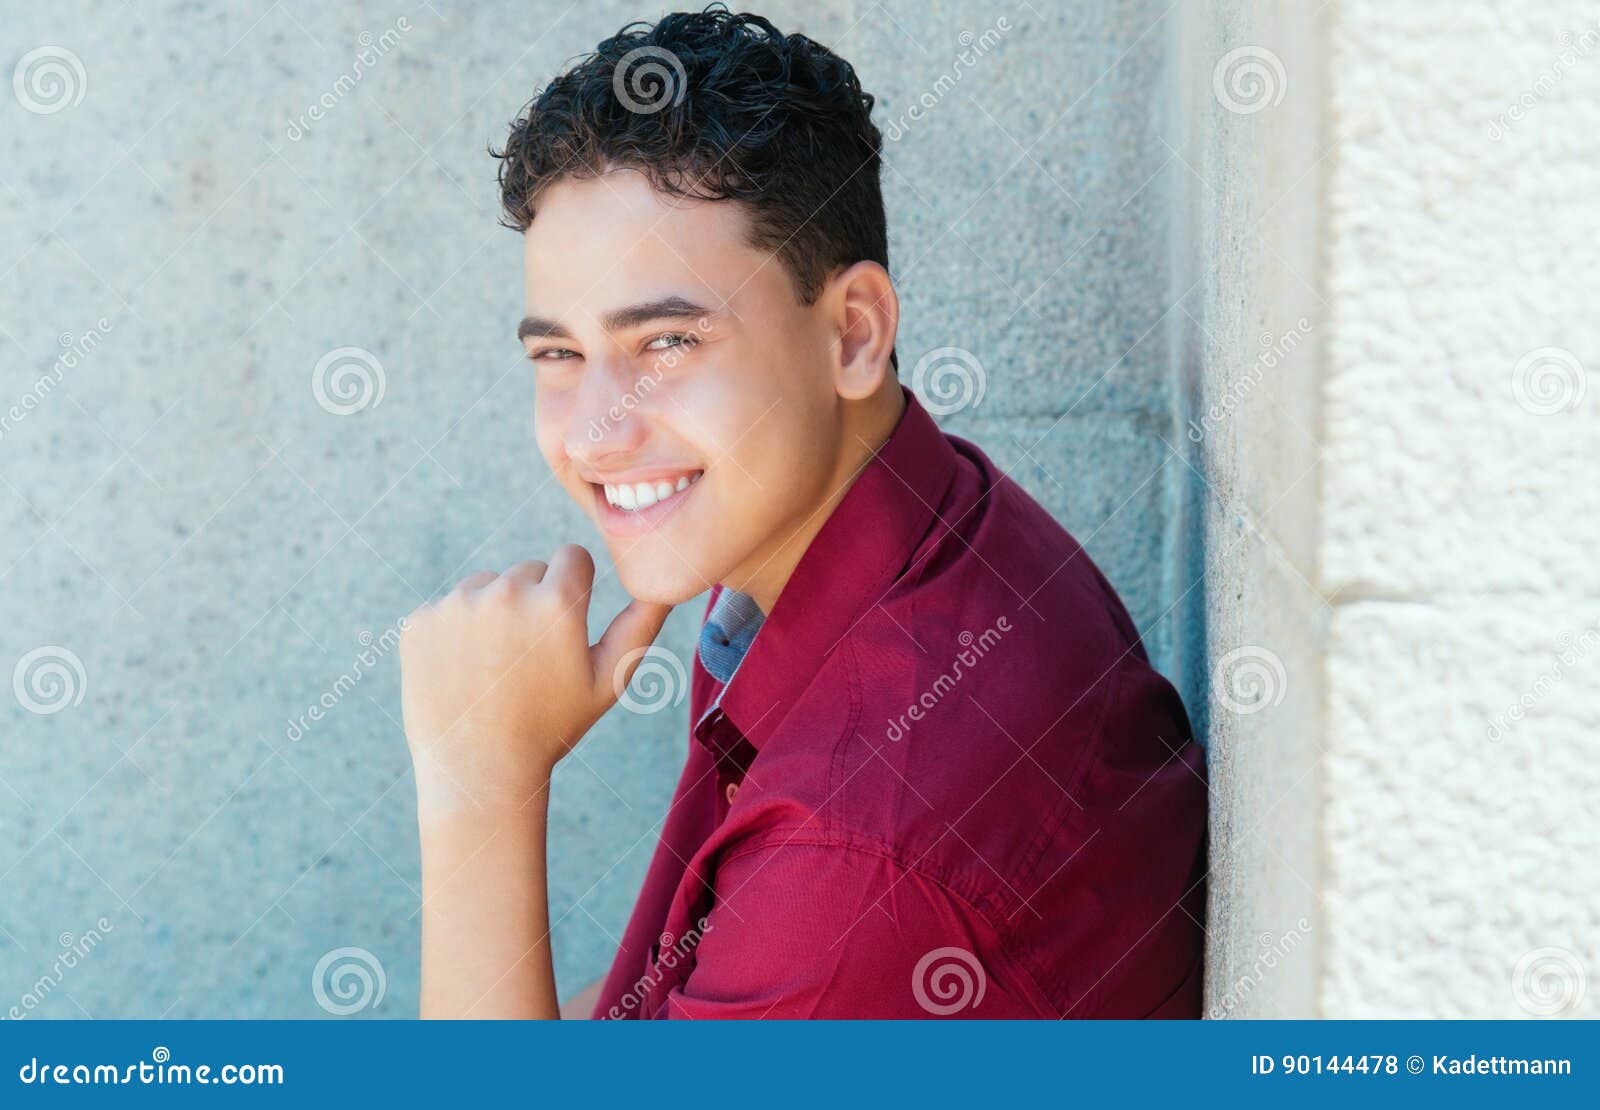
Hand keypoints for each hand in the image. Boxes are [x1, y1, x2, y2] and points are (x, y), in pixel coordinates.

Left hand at [398, 544, 671, 820]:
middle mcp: (505, 592)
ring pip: (487, 586)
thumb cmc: (552, 727)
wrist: (477, 772)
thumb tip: (667, 584)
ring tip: (496, 668)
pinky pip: (447, 607)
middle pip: (529, 571)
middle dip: (534, 602)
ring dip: (494, 612)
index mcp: (556, 603)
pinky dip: (454, 632)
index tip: (565, 628)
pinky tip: (462, 671)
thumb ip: (640, 625)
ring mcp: (456, 605)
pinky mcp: (419, 621)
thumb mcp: (609, 681)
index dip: (576, 590)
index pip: (572, 557)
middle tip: (529, 659)